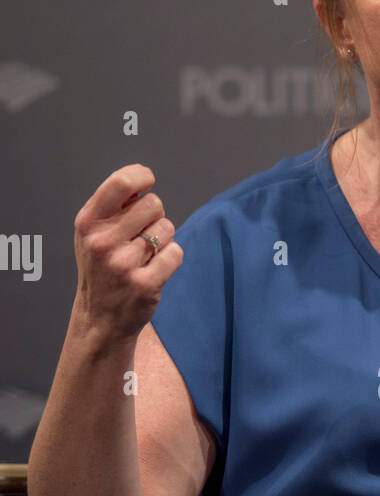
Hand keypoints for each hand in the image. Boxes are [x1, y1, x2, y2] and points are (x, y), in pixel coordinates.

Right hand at [72, 165, 182, 340]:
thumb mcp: (92, 234)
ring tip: (144, 256)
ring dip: (163, 240)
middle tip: (141, 235)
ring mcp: (123, 264)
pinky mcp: (145, 283)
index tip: (147, 183)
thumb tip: (142, 179)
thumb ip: (113, 206)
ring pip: (167, 228)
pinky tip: (154, 270)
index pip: (121, 182)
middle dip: (154, 216)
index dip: (142, 176)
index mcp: (87, 223)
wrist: (100, 318)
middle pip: (154, 204)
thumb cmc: (101, 268)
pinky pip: (176, 252)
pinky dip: (171, 259)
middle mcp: (102, 241)